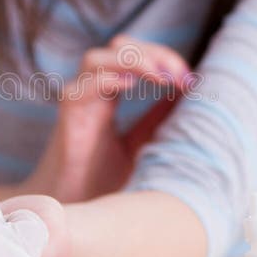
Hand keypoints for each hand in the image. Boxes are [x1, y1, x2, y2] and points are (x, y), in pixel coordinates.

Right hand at [23, 35, 188, 202]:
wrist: (72, 210)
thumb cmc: (99, 180)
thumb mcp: (139, 145)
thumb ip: (157, 120)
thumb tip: (189, 96)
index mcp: (109, 93)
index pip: (135, 54)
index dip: (164, 58)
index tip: (190, 79)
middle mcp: (91, 91)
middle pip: (119, 46)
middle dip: (153, 53)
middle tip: (180, 76)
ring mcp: (77, 102)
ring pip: (96, 58)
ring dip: (133, 60)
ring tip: (161, 77)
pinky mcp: (67, 119)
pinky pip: (81, 87)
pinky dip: (108, 79)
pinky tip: (132, 85)